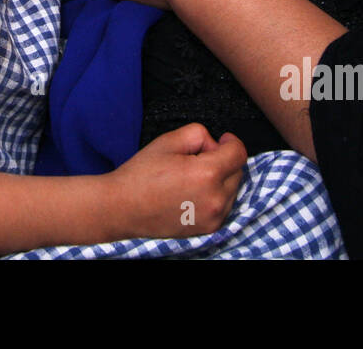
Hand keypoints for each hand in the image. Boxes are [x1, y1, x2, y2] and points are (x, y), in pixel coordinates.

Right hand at [108, 123, 246, 238]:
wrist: (123, 208)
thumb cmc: (142, 175)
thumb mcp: (168, 140)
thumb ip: (199, 133)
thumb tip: (214, 144)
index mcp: (207, 174)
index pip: (239, 153)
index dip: (231, 142)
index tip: (223, 140)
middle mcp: (215, 199)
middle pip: (238, 171)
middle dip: (223, 160)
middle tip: (197, 158)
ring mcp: (213, 217)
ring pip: (233, 190)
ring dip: (221, 179)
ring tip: (192, 177)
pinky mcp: (209, 229)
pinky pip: (224, 206)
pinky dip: (215, 196)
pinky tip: (193, 192)